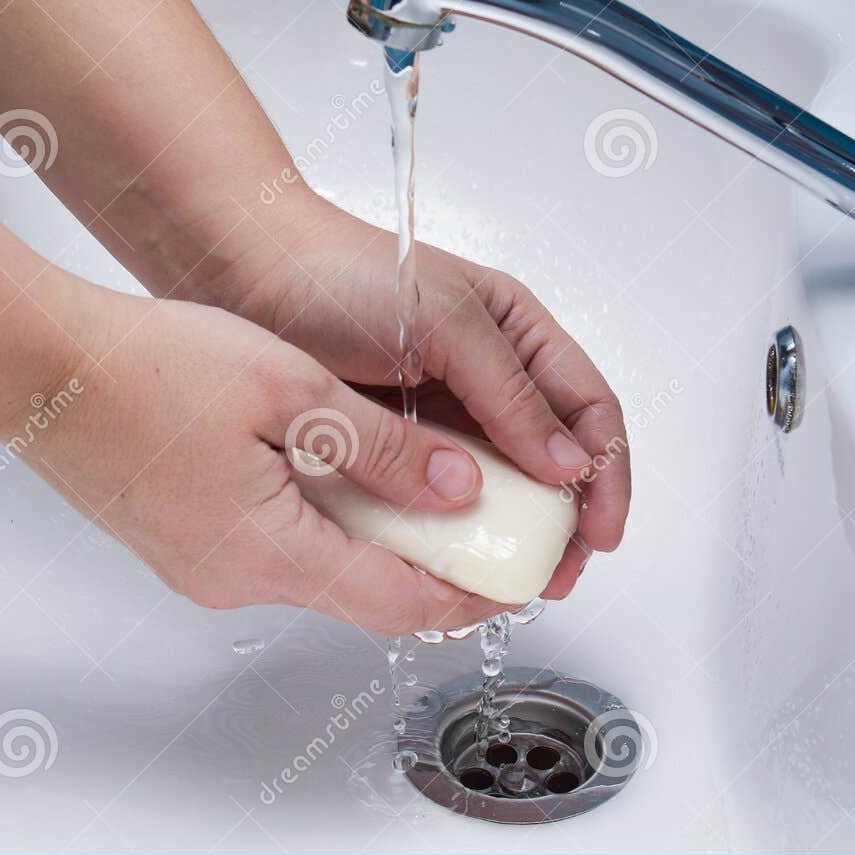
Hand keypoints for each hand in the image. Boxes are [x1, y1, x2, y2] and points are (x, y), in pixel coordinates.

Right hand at [14, 289, 515, 634]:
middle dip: (434, 569)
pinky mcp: (182, 541)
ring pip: (322, 569)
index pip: (399, 600)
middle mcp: (233, 578)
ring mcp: (201, 566)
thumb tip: (456, 488)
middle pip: (365, 593)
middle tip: (491, 531)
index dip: (470, 593)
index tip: (520, 577)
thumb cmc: (146, 366)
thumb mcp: (289, 391)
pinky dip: (331, 525)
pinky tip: (353, 478)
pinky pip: (279, 548)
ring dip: (382, 543)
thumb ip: (382, 448)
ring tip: (436, 496)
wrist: (35, 364)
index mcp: (268, 553)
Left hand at [193, 189, 630, 598]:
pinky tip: (451, 563)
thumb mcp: (444, 322)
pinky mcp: (394, 447)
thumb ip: (509, 391)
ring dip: (512, 538)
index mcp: (520, 335)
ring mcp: (442, 417)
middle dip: (566, 522)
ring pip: (498, 490)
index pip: (589, 410)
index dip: (606, 473)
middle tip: (556, 574)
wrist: (248, 275)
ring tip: (511, 581)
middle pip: (554, 462)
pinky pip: (436, 500)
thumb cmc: (343, 274)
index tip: (600, 532)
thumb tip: (568, 463)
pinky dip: (452, 535)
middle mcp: (490, 380)